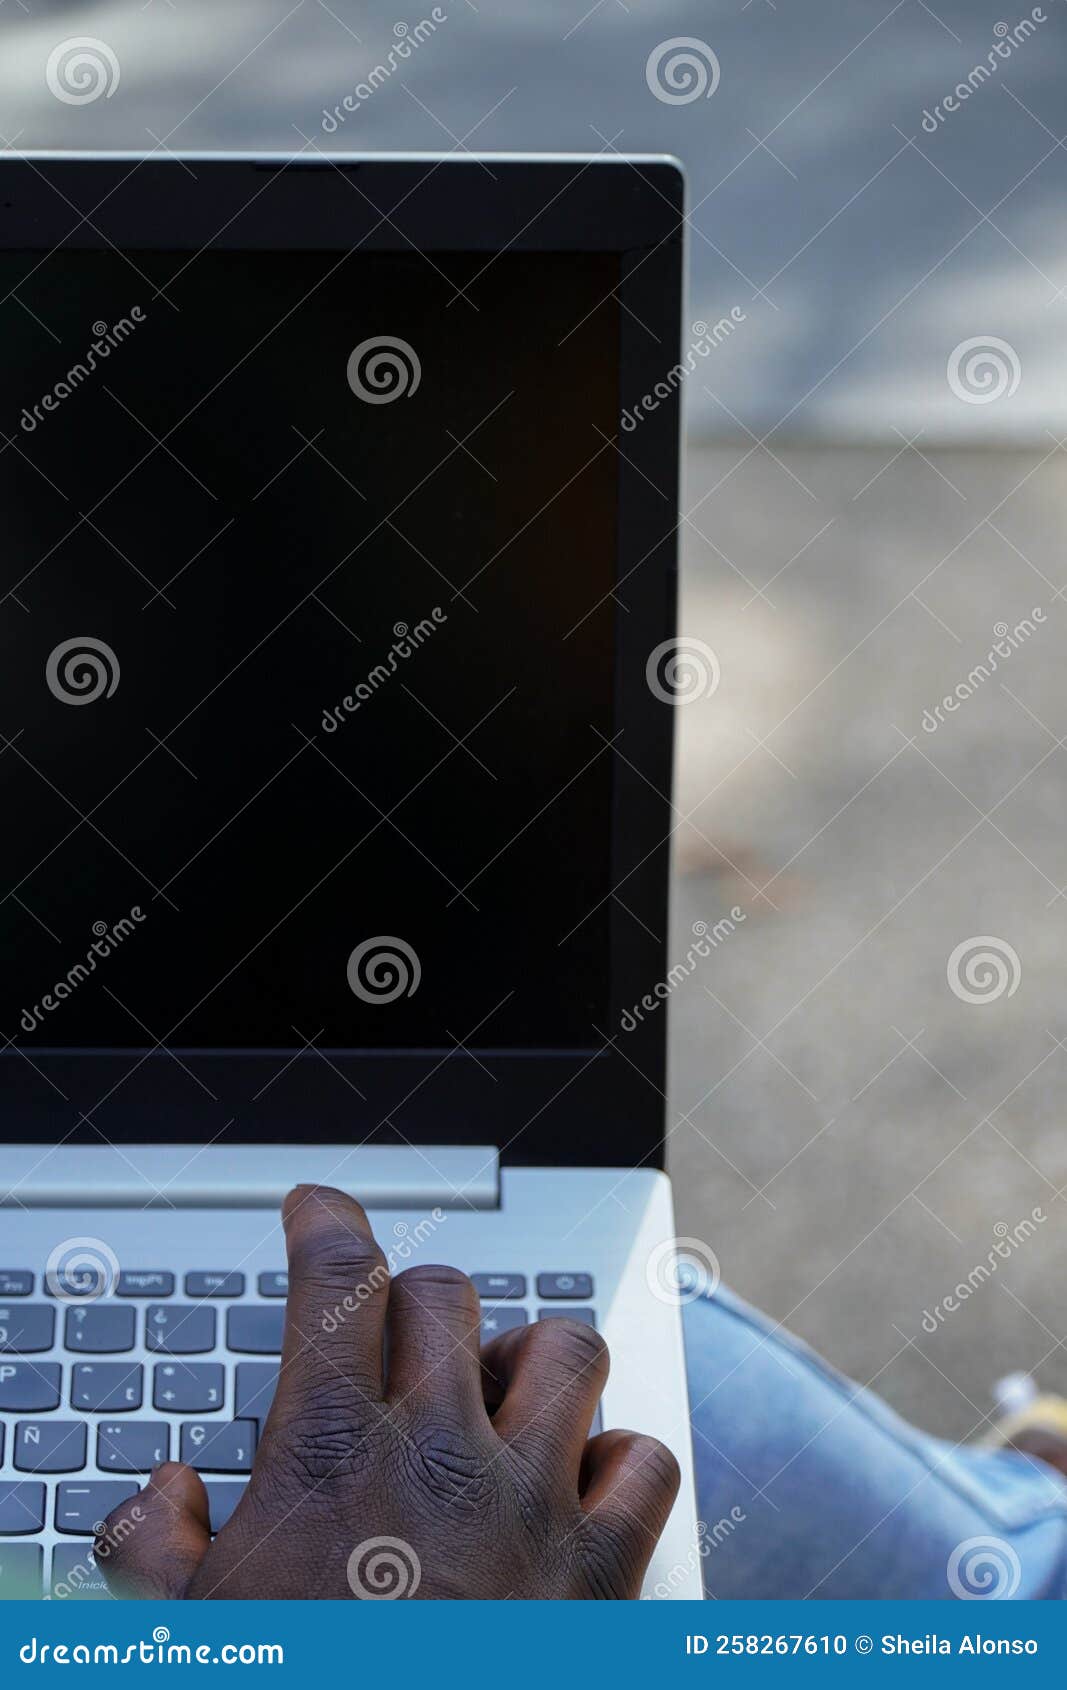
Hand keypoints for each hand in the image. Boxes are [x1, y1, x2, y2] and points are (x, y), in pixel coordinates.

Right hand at [97, 1185, 680, 1598]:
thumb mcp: (197, 1632)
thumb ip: (158, 1551)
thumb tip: (160, 1496)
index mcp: (329, 1456)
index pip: (335, 1281)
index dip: (324, 1222)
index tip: (318, 1208)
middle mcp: (436, 1455)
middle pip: (448, 1295)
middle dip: (421, 1307)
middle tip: (405, 1350)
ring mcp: (529, 1505)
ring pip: (567, 1348)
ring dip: (534, 1363)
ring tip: (501, 1402)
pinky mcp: (603, 1569)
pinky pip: (644, 1462)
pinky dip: (620, 1463)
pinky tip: (581, 1487)